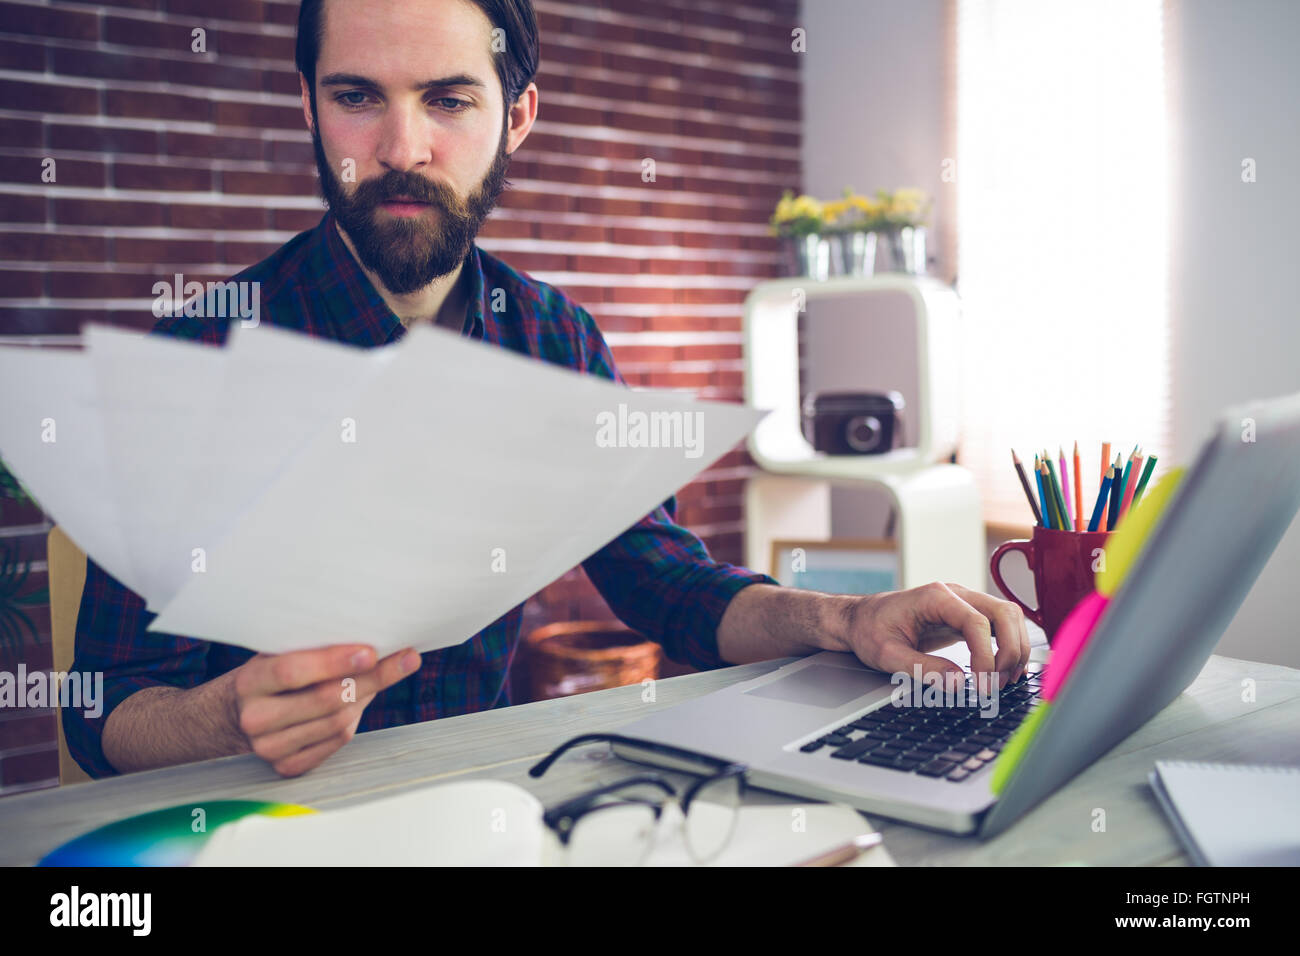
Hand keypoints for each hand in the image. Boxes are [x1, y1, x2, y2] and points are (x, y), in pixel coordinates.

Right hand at [230, 643, 419, 776]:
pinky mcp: (287, 767)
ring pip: (337, 722)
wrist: (231, 716)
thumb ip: (309, 646)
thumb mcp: (275, 653)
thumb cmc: (267, 676)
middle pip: (325, 700)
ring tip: (384, 673)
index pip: (292, 672)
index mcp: (249, 683)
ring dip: (367, 696)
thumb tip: (367, 635)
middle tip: (405, 659)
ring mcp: (270, 748)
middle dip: (371, 678)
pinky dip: (355, 718)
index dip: (334, 662)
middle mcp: (255, 719)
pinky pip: (337, 741)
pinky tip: (362, 699)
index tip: (371, 651)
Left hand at [841, 582, 1029, 691]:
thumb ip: (921, 668)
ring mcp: (963, 603)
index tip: (983, 684)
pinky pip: (998, 626)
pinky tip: (1004, 670)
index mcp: (934, 597)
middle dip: (1010, 650)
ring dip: (1014, 648)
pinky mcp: (965, 616)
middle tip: (998, 684)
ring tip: (1004, 681)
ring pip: (1008, 617)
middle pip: (1004, 613)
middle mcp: (954, 594)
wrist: (859, 619)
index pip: (977, 621)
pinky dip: (1008, 646)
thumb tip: (959, 683)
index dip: (986, 656)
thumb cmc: (868, 630)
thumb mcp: (886, 654)